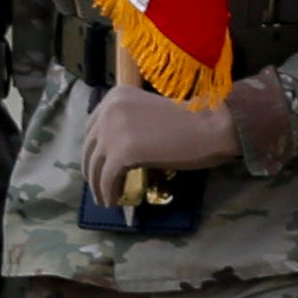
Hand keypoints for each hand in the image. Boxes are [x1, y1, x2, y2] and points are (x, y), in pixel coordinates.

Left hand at [81, 81, 237, 206]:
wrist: (208, 127)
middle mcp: (109, 109)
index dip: (92, 151)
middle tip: (99, 186)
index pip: (91, 128)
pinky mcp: (122, 153)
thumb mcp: (147, 113)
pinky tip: (113, 201)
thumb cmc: (187, 121)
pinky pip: (108, 179)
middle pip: (89, 147)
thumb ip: (126, 123)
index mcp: (115, 96)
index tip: (97, 165)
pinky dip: (108, 192)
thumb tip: (110, 151)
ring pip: (95, 165)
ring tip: (105, 198)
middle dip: (92, 170)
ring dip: (98, 186)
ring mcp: (113, 131)